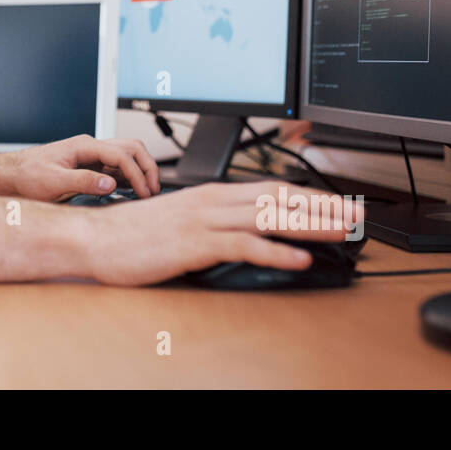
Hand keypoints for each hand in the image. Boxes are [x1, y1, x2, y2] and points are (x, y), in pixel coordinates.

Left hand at [7, 134, 160, 201]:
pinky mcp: (89, 166)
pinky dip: (129, 177)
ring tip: (147, 191)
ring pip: (126, 155)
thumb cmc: (28, 175)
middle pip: (130, 148)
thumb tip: (110, 184)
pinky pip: (116, 167)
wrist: (12, 175)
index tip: (143, 192)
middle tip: (153, 189)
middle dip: (146, 167)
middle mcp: (90, 147)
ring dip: (140, 170)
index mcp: (84, 146)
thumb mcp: (54, 181)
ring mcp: (91, 155)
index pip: (121, 154)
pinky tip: (132, 191)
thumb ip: (83, 181)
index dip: (136, 173)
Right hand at [81, 181, 363, 285]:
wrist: (95, 238)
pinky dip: (276, 253)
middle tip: (355, 217)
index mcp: (210, 193)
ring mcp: (204, 221)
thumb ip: (211, 221)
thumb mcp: (179, 221)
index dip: (307, 197)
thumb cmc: (133, 235)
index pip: (270, 190)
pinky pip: (244, 246)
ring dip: (310, 225)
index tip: (336, 205)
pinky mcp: (195, 244)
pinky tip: (299, 260)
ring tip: (341, 232)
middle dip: (320, 207)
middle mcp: (212, 200)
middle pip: (278, 199)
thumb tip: (240, 230)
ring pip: (269, 217)